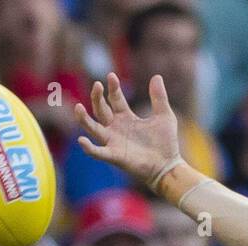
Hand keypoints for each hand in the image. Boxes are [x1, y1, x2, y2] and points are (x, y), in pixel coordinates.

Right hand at [75, 73, 181, 189]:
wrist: (169, 167)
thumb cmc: (166, 143)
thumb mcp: (164, 116)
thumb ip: (159, 98)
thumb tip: (156, 76)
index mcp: (126, 118)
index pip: (114, 99)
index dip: (112, 88)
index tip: (112, 77)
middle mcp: (116, 128)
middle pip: (100, 109)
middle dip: (97, 97)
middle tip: (98, 85)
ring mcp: (113, 142)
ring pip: (93, 128)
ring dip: (83, 119)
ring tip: (78, 107)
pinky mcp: (115, 156)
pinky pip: (98, 152)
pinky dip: (89, 148)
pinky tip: (82, 141)